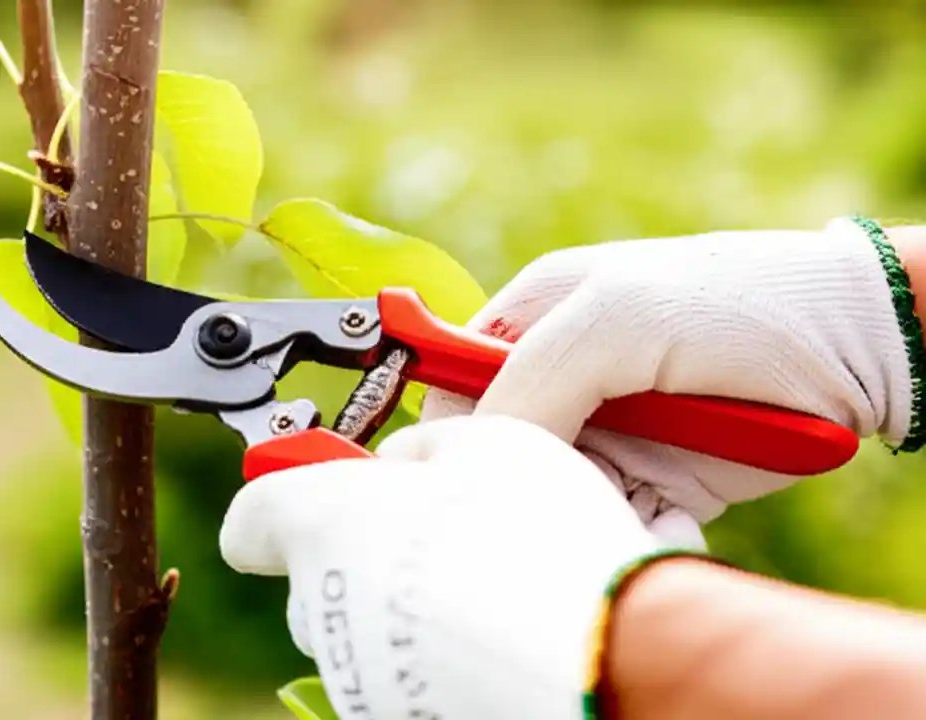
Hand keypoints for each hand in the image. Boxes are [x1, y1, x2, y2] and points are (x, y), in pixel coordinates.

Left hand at [220, 415, 659, 719]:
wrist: (600, 651)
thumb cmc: (538, 535)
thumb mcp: (486, 444)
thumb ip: (421, 449)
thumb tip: (403, 464)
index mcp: (319, 523)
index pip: (250, 521)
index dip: (285, 501)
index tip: (323, 491)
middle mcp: (319, 609)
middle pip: (312, 583)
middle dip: (360, 561)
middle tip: (435, 540)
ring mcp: (353, 678)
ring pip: (360, 636)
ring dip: (400, 612)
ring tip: (487, 594)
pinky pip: (400, 680)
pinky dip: (433, 663)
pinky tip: (497, 645)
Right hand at [422, 217, 922, 547]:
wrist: (858, 348)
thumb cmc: (730, 305)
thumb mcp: (613, 322)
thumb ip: (527, 380)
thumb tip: (473, 455)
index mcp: (533, 318)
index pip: (451, 382)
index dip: (447, 429)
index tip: (458, 470)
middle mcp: (562, 378)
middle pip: (498, 451)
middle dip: (518, 483)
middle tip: (561, 493)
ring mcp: (607, 431)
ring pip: (549, 497)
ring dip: (577, 514)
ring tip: (631, 501)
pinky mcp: (653, 480)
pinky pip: (609, 522)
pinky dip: (628, 532)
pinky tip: (667, 515)